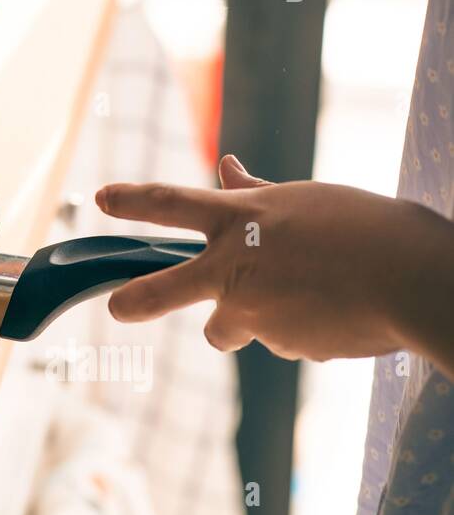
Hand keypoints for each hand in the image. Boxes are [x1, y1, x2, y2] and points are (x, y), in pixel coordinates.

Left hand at [94, 155, 453, 365]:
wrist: (414, 279)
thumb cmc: (366, 227)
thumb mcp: (305, 199)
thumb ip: (255, 194)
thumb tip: (227, 168)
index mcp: (240, 219)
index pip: (171, 202)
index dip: (131, 199)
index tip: (101, 197)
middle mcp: (235, 266)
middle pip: (162, 289)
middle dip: (135, 301)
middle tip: (117, 310)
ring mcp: (253, 312)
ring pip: (229, 328)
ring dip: (248, 322)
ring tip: (300, 300)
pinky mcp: (280, 346)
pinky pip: (279, 342)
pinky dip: (298, 332)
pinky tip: (334, 314)